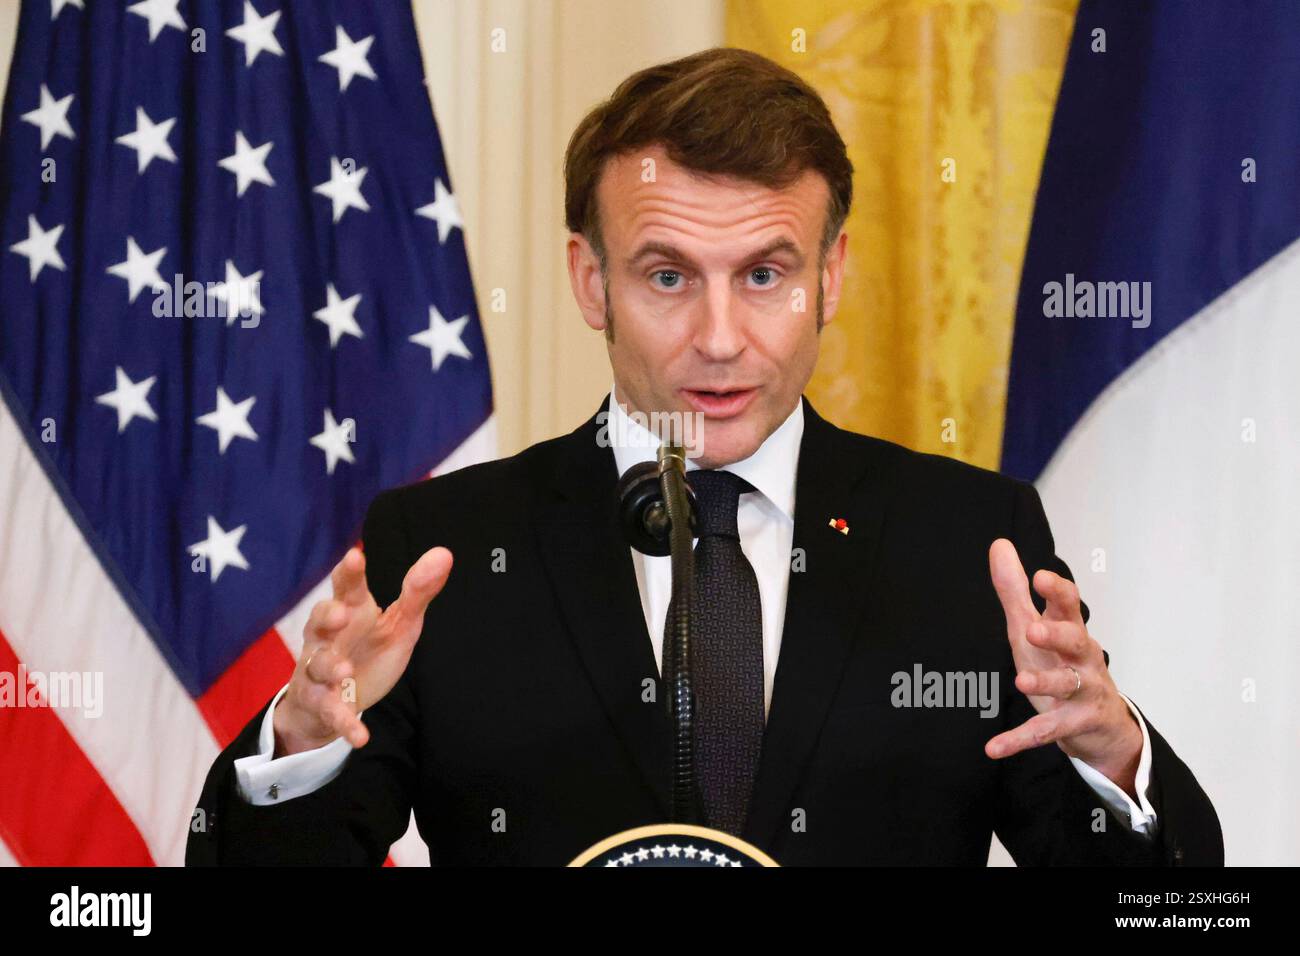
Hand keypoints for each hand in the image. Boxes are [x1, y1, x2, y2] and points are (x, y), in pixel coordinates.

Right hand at [273, 545, 452, 755]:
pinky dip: (344, 723)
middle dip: (326, 616)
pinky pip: (330, 711)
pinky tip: (360, 737)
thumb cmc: (368, 648)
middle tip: (341, 613)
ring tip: (344, 670)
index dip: (349, 572)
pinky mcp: (321, 703)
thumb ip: (417, 591)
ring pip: (317, 665)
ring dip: (329, 667)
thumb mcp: (398, 622)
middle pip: (318, 621)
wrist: (337, 697)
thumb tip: (445, 554)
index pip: (346, 587)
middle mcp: (327, 637)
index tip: (355, 556)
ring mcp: (319, 670)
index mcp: (350, 611)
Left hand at [984, 538, 1141, 795]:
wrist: (1101, 724)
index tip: (1039, 576)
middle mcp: (1083, 658)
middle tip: (1033, 629)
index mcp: (1070, 630)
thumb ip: (1015, 591)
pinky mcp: (1072, 725)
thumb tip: (999, 544)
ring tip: (1020, 682)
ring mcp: (1082, 692)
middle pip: (1077, 641)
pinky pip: (1045, 732)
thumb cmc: (1062, 664)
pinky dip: (1018, 740)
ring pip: (1067, 685)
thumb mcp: (1034, 627)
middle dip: (1057, 634)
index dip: (1057, 591)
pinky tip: (993, 748)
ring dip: (1044, 683)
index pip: (1069, 605)